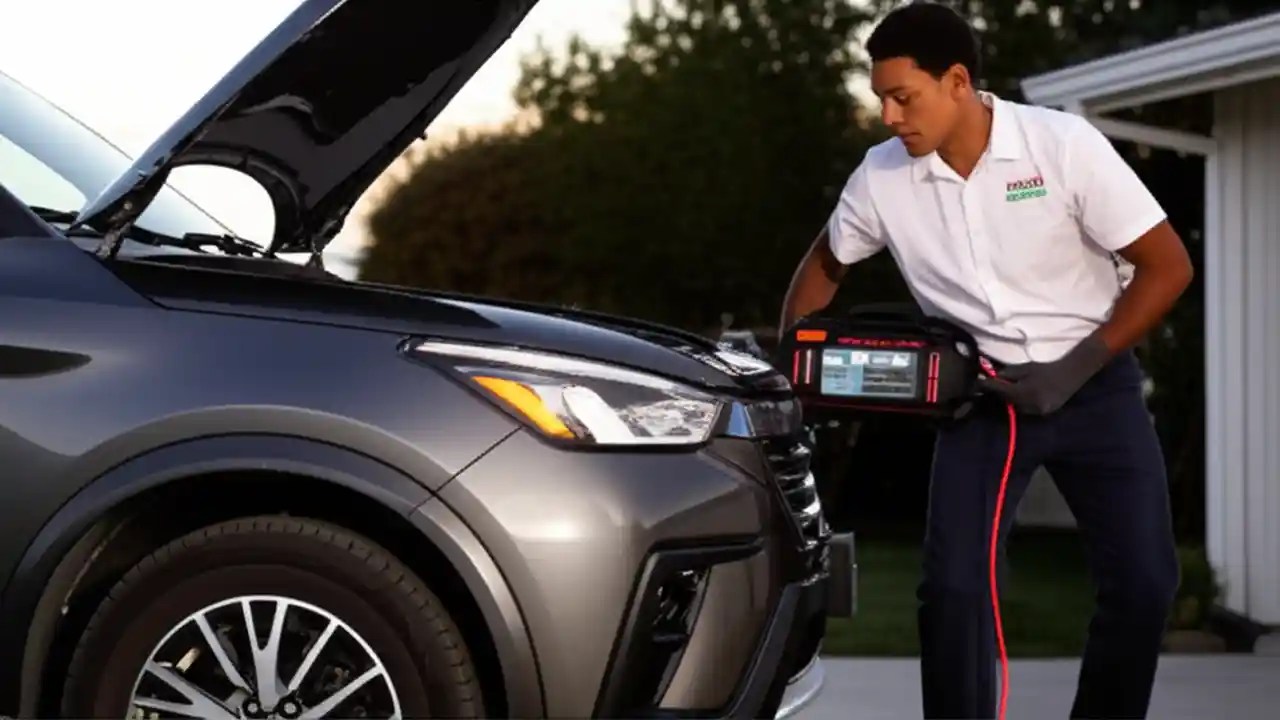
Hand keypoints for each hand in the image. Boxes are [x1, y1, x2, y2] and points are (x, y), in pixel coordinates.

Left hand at [978, 332, 1111, 414]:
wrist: (1071, 374)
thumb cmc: (1047, 369)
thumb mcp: (1026, 368)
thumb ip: (1008, 374)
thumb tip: (991, 377)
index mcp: (1027, 391)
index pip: (1002, 391)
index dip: (988, 386)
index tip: (977, 383)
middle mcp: (1032, 404)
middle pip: (1007, 402)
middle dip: (997, 394)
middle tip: (987, 388)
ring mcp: (1039, 411)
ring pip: (1016, 408)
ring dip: (1007, 401)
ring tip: (1001, 393)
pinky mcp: (1043, 414)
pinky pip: (1025, 410)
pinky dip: (1019, 405)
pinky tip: (1015, 398)